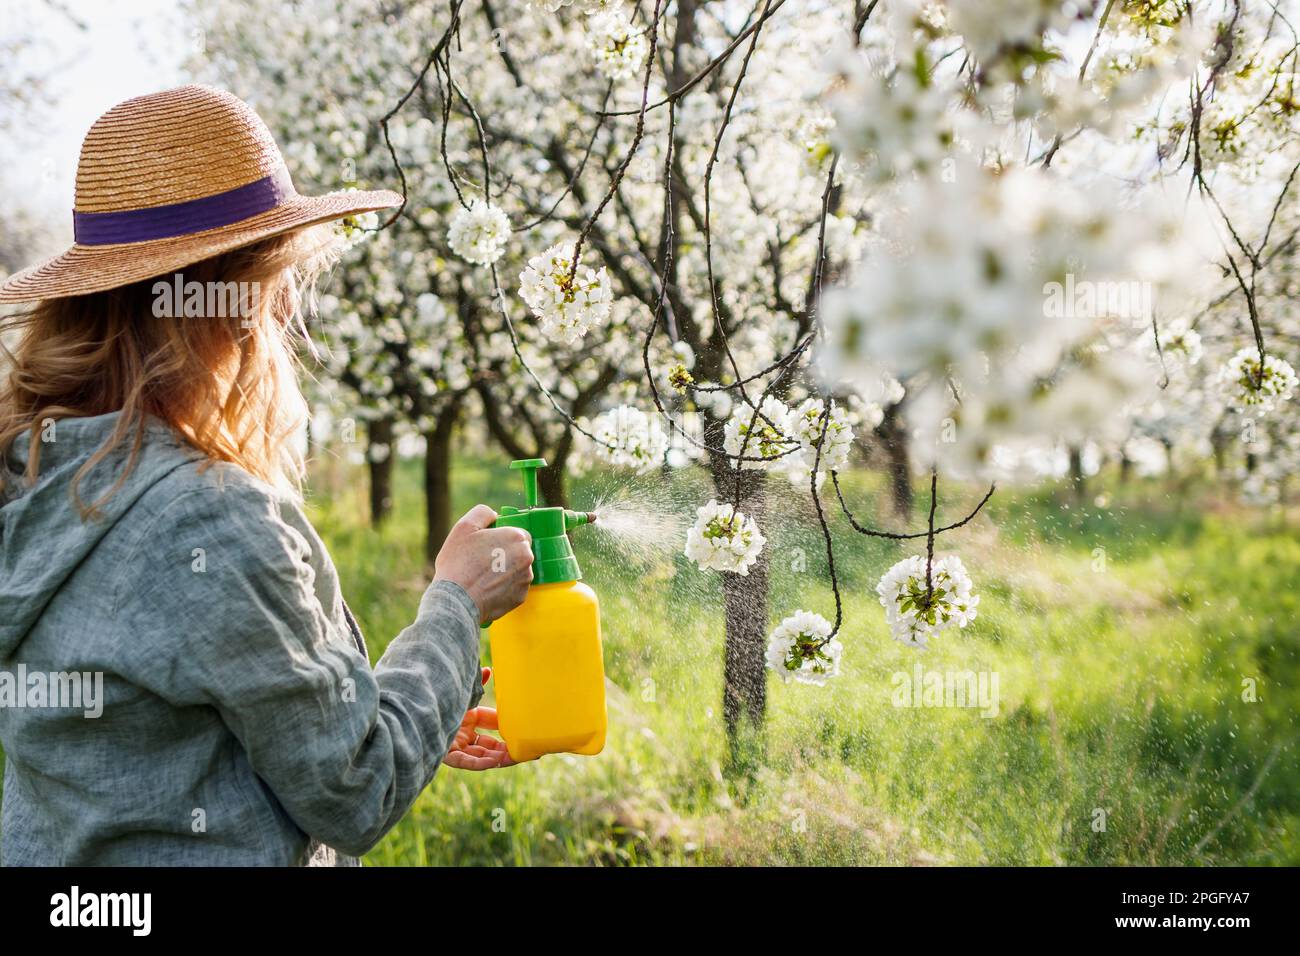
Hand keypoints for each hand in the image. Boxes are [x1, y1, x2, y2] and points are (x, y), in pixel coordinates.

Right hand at [433, 504, 532, 624]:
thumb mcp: (464, 527)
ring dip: (506, 571)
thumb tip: (494, 515)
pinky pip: (515, 588)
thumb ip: (483, 513)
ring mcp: (525, 579)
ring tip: (483, 576)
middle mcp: (527, 557)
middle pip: (520, 551)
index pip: (519, 533)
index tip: (489, 546)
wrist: (457, 601)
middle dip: (506, 554)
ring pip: (518, 570)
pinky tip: (487, 588)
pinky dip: (504, 587)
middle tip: (484, 561)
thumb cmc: (458, 563)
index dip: (503, 538)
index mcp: (515, 537)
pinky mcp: (520, 597)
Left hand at [445, 668, 521, 770]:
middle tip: (527, 750)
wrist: (415, 700)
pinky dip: (481, 762)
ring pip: (480, 756)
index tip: (523, 731)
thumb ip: (478, 684)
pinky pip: (466, 762)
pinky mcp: (446, 754)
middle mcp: (461, 733)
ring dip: (499, 758)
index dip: (507, 728)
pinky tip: (495, 761)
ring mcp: (454, 745)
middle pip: (487, 745)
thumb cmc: (438, 693)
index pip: (491, 724)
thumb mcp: (464, 690)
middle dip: (507, 749)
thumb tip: (490, 670)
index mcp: (466, 717)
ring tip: (517, 757)